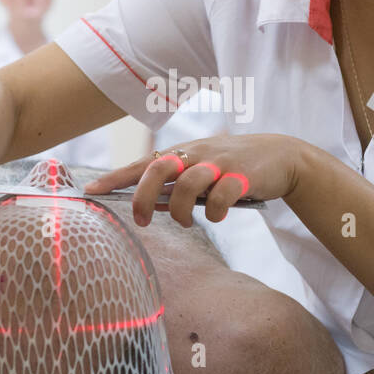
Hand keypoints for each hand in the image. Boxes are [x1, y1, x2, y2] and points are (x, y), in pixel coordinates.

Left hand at [83, 134, 302, 226]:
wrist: (282, 156)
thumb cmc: (234, 167)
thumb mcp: (203, 171)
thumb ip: (176, 185)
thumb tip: (147, 206)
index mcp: (183, 152)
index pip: (142, 164)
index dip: (116, 177)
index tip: (91, 191)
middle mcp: (197, 154)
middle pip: (157, 168)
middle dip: (143, 196)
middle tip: (141, 220)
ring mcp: (219, 163)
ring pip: (186, 184)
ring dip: (180, 210)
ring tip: (186, 221)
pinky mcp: (242, 176)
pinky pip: (220, 197)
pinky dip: (215, 212)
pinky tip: (218, 215)